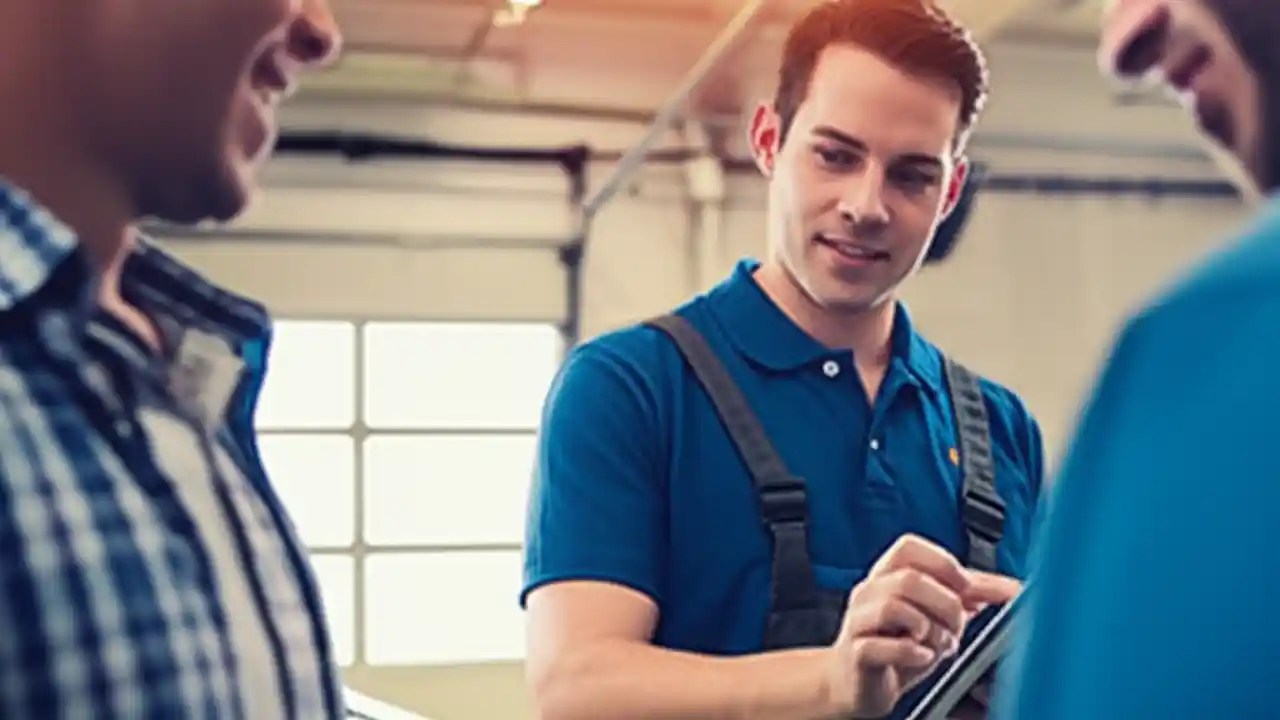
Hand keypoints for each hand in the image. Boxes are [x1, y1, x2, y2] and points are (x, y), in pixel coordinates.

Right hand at [822, 534, 1020, 718]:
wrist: (858, 685)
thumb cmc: (896, 645)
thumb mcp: (935, 616)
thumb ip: (969, 598)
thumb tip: (1010, 588)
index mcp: (887, 576)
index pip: (909, 547)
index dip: (943, 564)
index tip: (966, 589)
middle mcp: (868, 592)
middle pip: (908, 578)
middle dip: (945, 604)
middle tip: (956, 627)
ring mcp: (858, 621)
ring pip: (893, 606)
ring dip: (930, 629)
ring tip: (939, 645)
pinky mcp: (856, 653)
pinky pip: (880, 645)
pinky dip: (911, 652)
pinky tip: (922, 657)